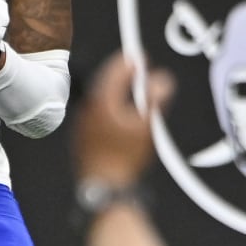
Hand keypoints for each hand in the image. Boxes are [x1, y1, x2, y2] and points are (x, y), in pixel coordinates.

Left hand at [73, 51, 176, 186]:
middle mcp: (87, 109)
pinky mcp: (81, 137)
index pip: (114, 72)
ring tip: (127, 88)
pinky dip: (106, 104)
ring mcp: (82, 124)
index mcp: (102, 102)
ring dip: (112, 89)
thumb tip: (164, 79)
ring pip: (97, 97)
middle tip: (132, 68)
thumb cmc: (125, 159)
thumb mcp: (146, 127)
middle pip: (103, 82)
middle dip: (119, 73)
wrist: (105, 187)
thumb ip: (156, 100)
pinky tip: (116, 113)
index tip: (140, 57)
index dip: (129, 62)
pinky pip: (93, 111)